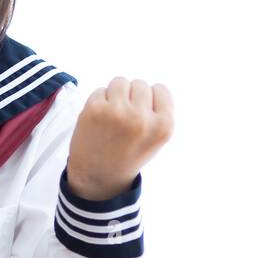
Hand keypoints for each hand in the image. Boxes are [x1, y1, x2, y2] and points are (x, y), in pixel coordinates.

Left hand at [66, 77, 173, 199]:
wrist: (97, 175)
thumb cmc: (128, 154)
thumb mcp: (155, 138)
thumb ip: (157, 113)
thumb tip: (149, 86)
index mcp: (163, 126)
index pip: (160, 90)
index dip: (150, 99)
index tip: (141, 112)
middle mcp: (141, 118)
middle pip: (139, 84)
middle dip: (132, 96)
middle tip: (124, 116)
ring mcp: (116, 112)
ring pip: (120, 82)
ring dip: (115, 94)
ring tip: (112, 114)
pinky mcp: (94, 109)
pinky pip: (100, 90)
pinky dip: (99, 101)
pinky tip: (99, 119)